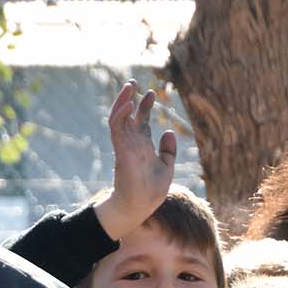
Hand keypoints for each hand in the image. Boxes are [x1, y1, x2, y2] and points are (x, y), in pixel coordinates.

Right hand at [93, 80, 178, 239]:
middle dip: (130, 98)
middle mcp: (132, 143)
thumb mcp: (166, 167)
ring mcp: (125, 145)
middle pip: (128, 115)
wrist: (141, 206)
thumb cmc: (151, 191)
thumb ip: (168, 150)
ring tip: (129, 86)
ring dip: (123, 101)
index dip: (145, 106)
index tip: (152, 92)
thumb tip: (170, 131)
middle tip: (133, 82)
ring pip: (119, 117)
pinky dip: (121, 114)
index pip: (141, 121)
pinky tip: (129, 103)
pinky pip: (117, 128)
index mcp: (142, 146)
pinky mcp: (121, 149)